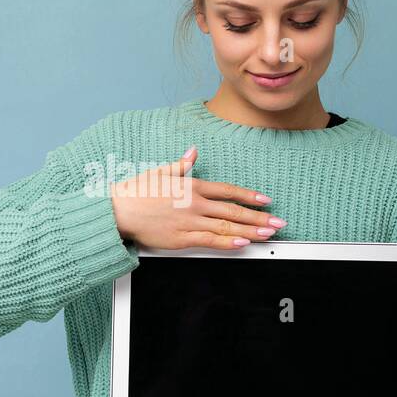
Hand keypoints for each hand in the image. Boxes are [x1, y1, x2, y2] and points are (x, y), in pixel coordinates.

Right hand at [109, 146, 284, 249]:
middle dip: (259, 216)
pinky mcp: (181, 238)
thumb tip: (193, 152)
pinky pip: (210, 240)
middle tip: (278, 222)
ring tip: (268, 233)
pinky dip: (228, 242)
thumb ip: (181, 165)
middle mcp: (194, 203)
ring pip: (226, 226)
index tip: (265, 200)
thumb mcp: (160, 172)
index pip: (227, 190)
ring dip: (250, 230)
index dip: (249, 195)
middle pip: (233, 210)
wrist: (118, 211)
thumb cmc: (136, 192)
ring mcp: (189, 221)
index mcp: (191, 186)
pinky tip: (243, 243)